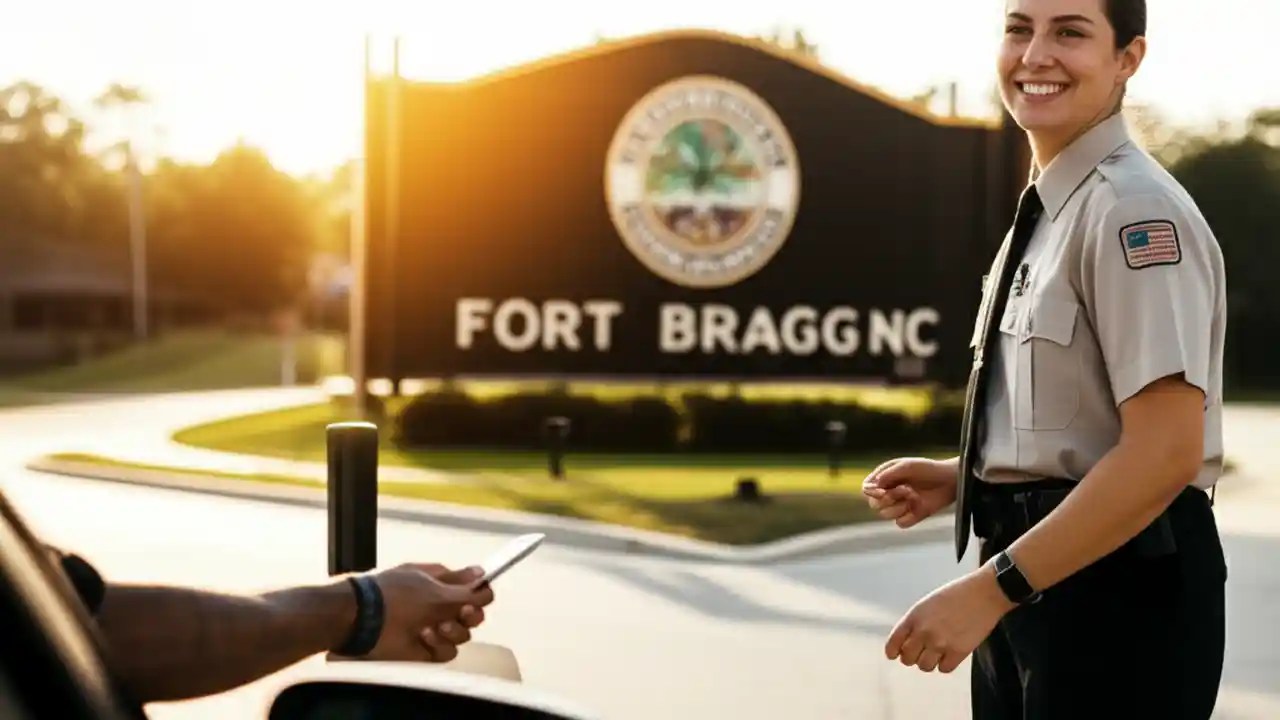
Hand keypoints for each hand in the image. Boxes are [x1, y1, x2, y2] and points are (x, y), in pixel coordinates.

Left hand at [366, 563, 494, 662]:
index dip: (480, 595)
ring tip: (437, 626)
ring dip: (454, 630)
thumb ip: (464, 588)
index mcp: (443, 585)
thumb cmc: (399, 596)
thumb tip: (484, 575)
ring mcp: (435, 630)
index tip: (477, 596)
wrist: (363, 618)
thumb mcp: (434, 588)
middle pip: (473, 616)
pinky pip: (447, 652)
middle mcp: (442, 608)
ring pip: (463, 635)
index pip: (474, 591)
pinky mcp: (427, 651)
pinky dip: (439, 644)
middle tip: (461, 612)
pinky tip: (424, 636)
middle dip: (471, 614)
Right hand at [861, 457, 957, 527]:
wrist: (950, 480)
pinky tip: (919, 506)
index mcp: (885, 478)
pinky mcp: (910, 516)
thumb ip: (887, 474)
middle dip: (889, 498)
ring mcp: (899, 506)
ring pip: (885, 515)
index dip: (871, 492)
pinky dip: (909, 516)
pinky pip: (900, 523)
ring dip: (900, 506)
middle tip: (906, 489)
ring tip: (915, 495)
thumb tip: (872, 486)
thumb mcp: (906, 466)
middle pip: (873, 505)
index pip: (867, 489)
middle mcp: (889, 492)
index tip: (883, 491)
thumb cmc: (928, 469)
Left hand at [885, 566, 1014, 673]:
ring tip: (937, 652)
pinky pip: (944, 669)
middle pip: (907, 659)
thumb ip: (915, 622)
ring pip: (924, 666)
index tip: (896, 654)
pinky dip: (946, 664)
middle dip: (913, 656)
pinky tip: (950, 653)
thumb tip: (908, 643)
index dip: (893, 652)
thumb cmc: (956, 595)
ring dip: (929, 661)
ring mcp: (941, 643)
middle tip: (922, 651)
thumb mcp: (927, 604)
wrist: (983, 594)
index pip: (892, 644)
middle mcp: (923, 632)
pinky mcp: (958, 652)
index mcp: (914, 617)